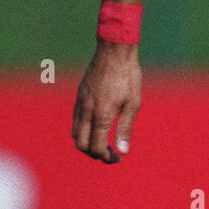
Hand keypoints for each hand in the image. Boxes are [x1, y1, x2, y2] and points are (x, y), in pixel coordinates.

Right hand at [72, 43, 141, 162]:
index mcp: (102, 115)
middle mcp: (87, 111)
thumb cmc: (128, 76)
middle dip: (94, 153)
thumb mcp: (133, 104)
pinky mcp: (79, 96)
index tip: (117, 158)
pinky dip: (83, 130)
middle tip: (110, 153)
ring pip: (75, 133)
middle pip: (81, 144)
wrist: (114, 51)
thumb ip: (125, 129)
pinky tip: (97, 126)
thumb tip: (122, 151)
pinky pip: (75, 120)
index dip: (106, 157)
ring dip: (87, 142)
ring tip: (103, 141)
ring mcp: (81, 103)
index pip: (96, 147)